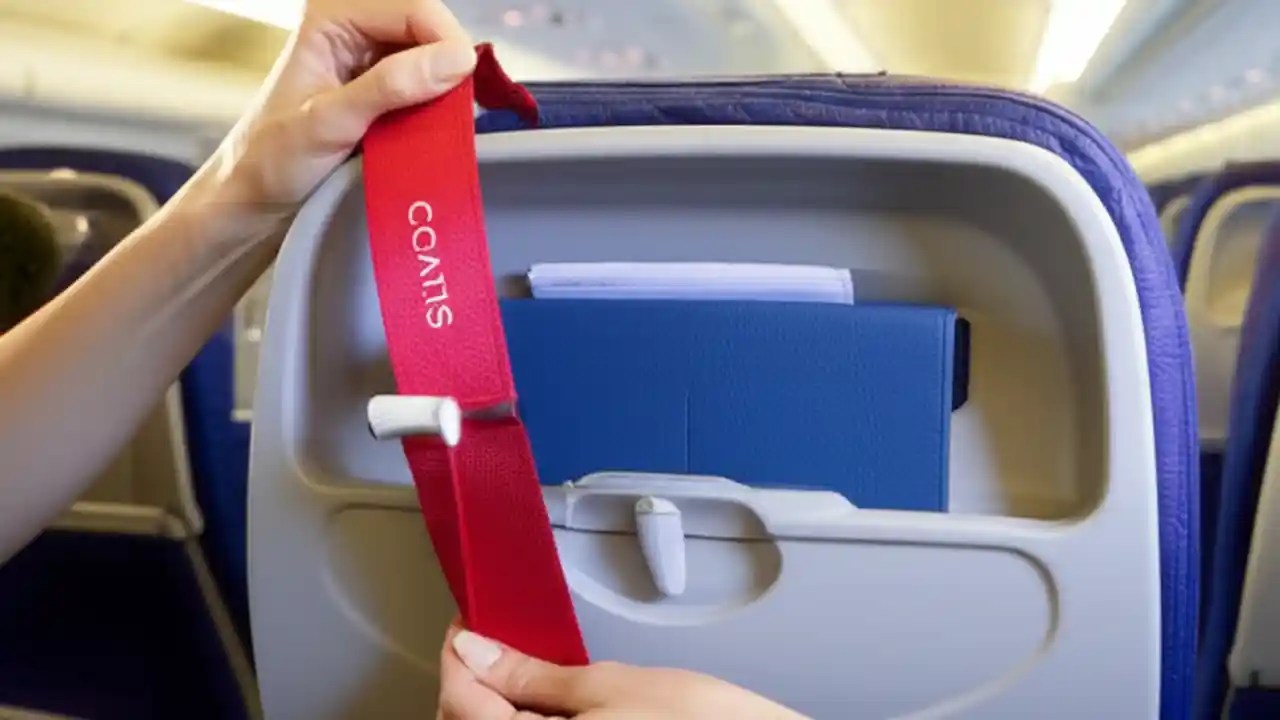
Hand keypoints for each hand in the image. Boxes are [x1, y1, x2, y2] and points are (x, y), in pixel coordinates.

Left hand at [183, 0, 476, 249]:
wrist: (252, 196)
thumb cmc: (273, 160)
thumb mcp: (331, 123)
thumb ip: (392, 86)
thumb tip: (459, 60)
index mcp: (331, 14)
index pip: (415, 7)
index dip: (448, 43)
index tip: (464, 91)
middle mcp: (352, 22)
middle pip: (428, 25)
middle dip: (450, 63)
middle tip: (457, 111)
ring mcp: (367, 51)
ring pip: (433, 52)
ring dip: (447, 85)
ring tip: (446, 121)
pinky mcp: (379, 81)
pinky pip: (426, 78)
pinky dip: (438, 100)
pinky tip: (435, 124)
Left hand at [438, 621, 807, 718]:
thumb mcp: (610, 685)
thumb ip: (532, 675)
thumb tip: (476, 649)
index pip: (460, 697)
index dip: (458, 652)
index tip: (471, 617)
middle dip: (471, 682)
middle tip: (494, 637)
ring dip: (494, 707)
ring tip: (521, 667)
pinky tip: (545, 705)